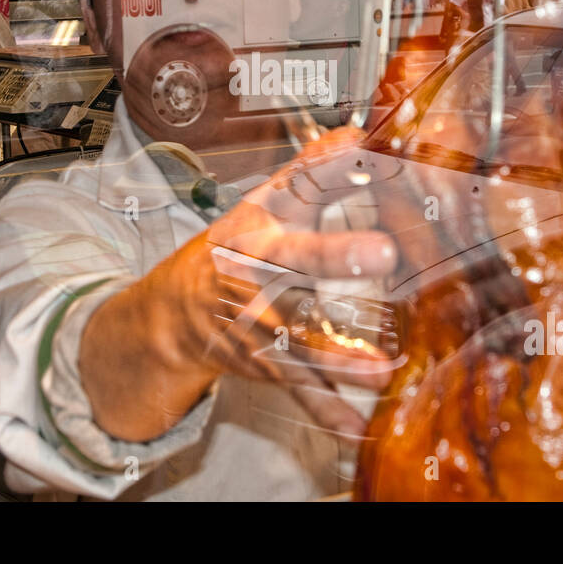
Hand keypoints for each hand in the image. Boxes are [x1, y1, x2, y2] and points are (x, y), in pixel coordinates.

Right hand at [79, 128, 397, 442]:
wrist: (178, 311)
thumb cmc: (243, 243)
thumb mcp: (273, 201)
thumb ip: (319, 169)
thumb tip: (366, 133)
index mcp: (261, 235)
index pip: (298, 201)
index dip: (331, 188)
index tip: (369, 173)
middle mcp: (256, 281)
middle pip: (295, 266)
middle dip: (336, 261)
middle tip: (384, 255)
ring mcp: (260, 329)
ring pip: (301, 340)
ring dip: (341, 359)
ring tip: (383, 369)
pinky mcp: (269, 367)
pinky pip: (301, 391)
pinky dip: (329, 413)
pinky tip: (360, 430)